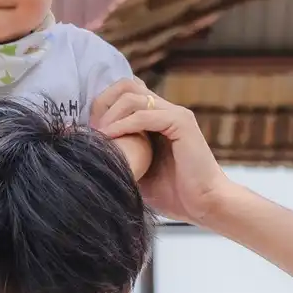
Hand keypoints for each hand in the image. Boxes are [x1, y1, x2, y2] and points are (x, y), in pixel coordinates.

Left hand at [90, 79, 233, 226]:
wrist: (204, 206)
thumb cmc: (174, 195)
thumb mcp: (138, 171)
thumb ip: (121, 155)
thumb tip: (89, 151)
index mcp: (156, 119)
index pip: (124, 94)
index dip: (103, 106)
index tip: (89, 130)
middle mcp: (166, 110)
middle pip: (126, 86)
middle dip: (103, 103)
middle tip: (91, 129)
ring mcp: (175, 114)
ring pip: (132, 96)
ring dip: (110, 114)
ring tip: (98, 136)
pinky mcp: (181, 123)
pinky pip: (145, 114)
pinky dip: (124, 124)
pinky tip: (110, 138)